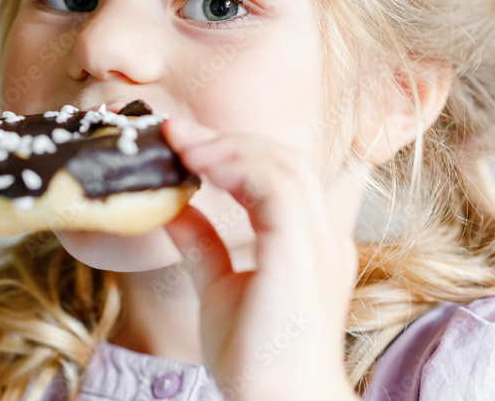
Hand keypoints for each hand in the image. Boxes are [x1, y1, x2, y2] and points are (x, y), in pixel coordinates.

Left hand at [161, 117, 360, 400]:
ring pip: (285, 166)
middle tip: (177, 133)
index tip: (183, 142)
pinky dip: (239, 169)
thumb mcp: (219, 288)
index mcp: (308, 243)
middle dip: (229, 139)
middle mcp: (321, 238)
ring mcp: (317, 245)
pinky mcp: (301, 255)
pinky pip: (277, 191)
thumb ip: (202, 244)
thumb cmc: (256, 361)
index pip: (281, 174)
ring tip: (185, 146)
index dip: (233, 149)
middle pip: (286, 160)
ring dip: (230, 148)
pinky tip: (202, 167)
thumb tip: (172, 206)